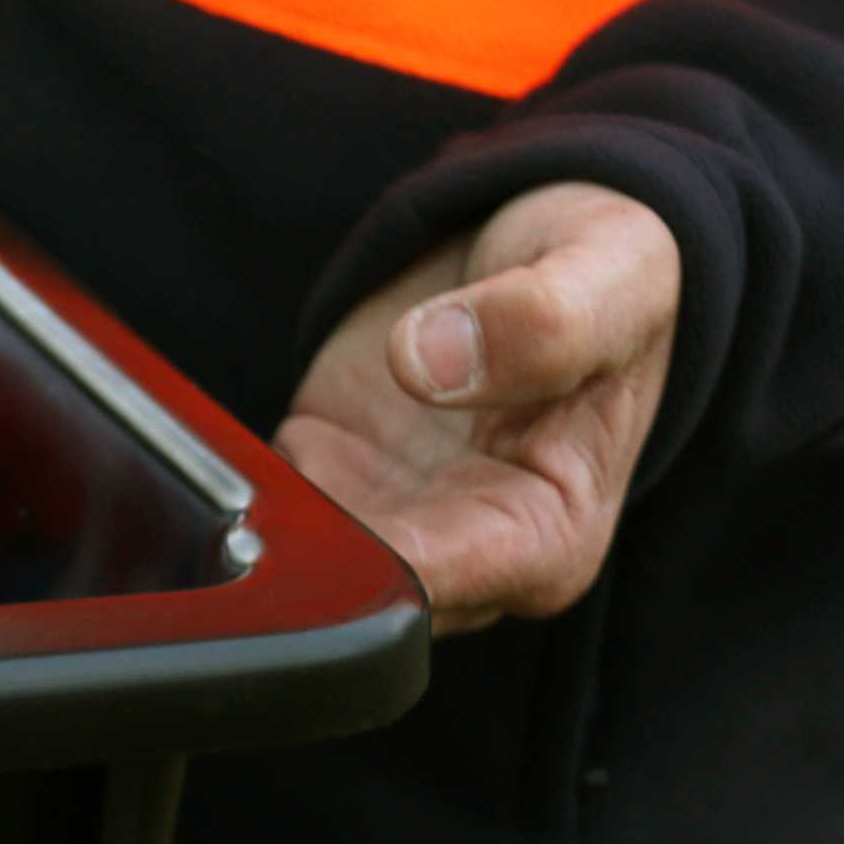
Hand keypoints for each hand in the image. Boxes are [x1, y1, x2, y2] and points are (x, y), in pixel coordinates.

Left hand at [276, 182, 677, 633]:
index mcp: (548, 538)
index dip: (373, 555)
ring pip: (296, 563)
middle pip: (353, 595)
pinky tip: (231, 443)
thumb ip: (541, 322)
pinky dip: (235, 486)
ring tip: (264, 452)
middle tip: (283, 469)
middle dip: (305, 553)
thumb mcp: (612, 274)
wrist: (549, 249)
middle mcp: (465, 557)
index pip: (440, 583)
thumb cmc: (608, 279)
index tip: (330, 503)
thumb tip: (429, 362)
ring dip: (259, 525)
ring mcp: (388, 523)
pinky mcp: (328, 479)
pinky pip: (263, 508)